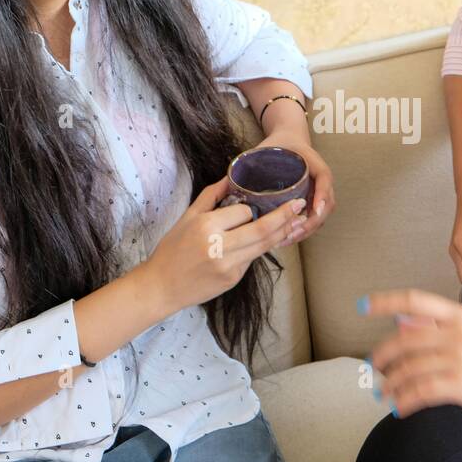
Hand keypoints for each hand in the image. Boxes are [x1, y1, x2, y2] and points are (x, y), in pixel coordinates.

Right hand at [138, 175, 307, 313]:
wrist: (161, 286)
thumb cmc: (172, 249)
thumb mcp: (188, 217)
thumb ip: (211, 195)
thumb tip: (231, 175)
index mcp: (206, 226)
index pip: (243, 211)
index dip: (250, 207)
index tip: (257, 203)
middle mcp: (220, 246)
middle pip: (262, 229)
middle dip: (285, 216)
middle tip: (300, 204)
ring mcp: (229, 265)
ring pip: (264, 245)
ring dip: (283, 232)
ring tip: (297, 220)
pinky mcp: (233, 279)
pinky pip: (252, 259)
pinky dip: (261, 248)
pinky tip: (272, 239)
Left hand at [253, 132, 334, 245]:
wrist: (289, 139)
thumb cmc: (277, 145)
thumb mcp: (268, 148)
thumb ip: (253, 160)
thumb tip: (229, 182)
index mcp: (314, 162)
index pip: (324, 178)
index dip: (320, 195)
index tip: (310, 209)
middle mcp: (321, 179)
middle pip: (327, 203)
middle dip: (311, 221)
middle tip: (292, 231)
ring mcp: (319, 191)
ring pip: (321, 215)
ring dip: (307, 229)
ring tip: (286, 240)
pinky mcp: (313, 200)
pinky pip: (314, 218)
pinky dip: (303, 230)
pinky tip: (286, 238)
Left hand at [360, 288, 461, 422]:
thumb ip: (440, 329)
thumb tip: (402, 325)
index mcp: (460, 316)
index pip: (414, 300)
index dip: (386, 302)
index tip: (364, 305)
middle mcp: (457, 333)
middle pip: (403, 340)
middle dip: (382, 356)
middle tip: (374, 367)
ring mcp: (458, 359)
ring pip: (408, 369)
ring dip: (391, 384)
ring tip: (386, 392)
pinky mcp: (461, 385)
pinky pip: (420, 392)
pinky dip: (404, 401)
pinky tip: (399, 408)